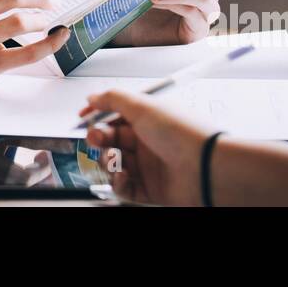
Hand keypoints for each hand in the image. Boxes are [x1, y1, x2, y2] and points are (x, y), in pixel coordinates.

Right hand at [81, 88, 211, 205]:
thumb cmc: (182, 133)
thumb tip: (92, 97)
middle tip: (95, 139)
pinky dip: (118, 182)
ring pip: (115, 163)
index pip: (115, 114)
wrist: (205, 167)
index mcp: (147, 118)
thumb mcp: (143, 106)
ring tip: (114, 160)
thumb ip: (113, 99)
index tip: (82, 117)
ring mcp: (148, 166)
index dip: (97, 115)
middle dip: (99, 138)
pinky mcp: (150, 189)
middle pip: (112, 139)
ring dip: (108, 161)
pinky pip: (124, 187)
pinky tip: (122, 177)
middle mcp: (147, 141)